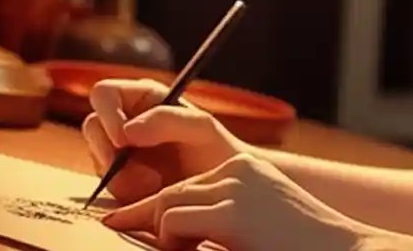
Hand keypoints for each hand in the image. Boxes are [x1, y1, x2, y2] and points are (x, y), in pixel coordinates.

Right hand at [83, 78, 249, 202]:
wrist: (222, 191)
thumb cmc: (217, 151)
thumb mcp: (202, 129)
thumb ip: (168, 119)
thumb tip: (126, 131)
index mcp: (144, 97)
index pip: (104, 93)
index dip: (108, 114)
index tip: (123, 140)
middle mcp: (125, 120)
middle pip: (92, 127)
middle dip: (110, 154)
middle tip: (143, 172)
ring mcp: (117, 152)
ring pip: (96, 160)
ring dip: (123, 177)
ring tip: (157, 184)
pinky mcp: (116, 180)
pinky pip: (104, 186)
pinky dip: (126, 193)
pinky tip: (153, 193)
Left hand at [100, 153, 361, 250]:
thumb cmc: (302, 247)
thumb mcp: (259, 227)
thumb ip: (223, 224)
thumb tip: (172, 233)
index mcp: (248, 170)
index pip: (189, 185)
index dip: (155, 208)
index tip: (125, 222)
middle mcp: (239, 169)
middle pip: (171, 192)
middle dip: (139, 217)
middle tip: (110, 228)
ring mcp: (234, 187)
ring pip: (167, 206)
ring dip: (159, 237)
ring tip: (160, 248)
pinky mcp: (230, 213)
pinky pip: (173, 223)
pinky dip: (169, 243)